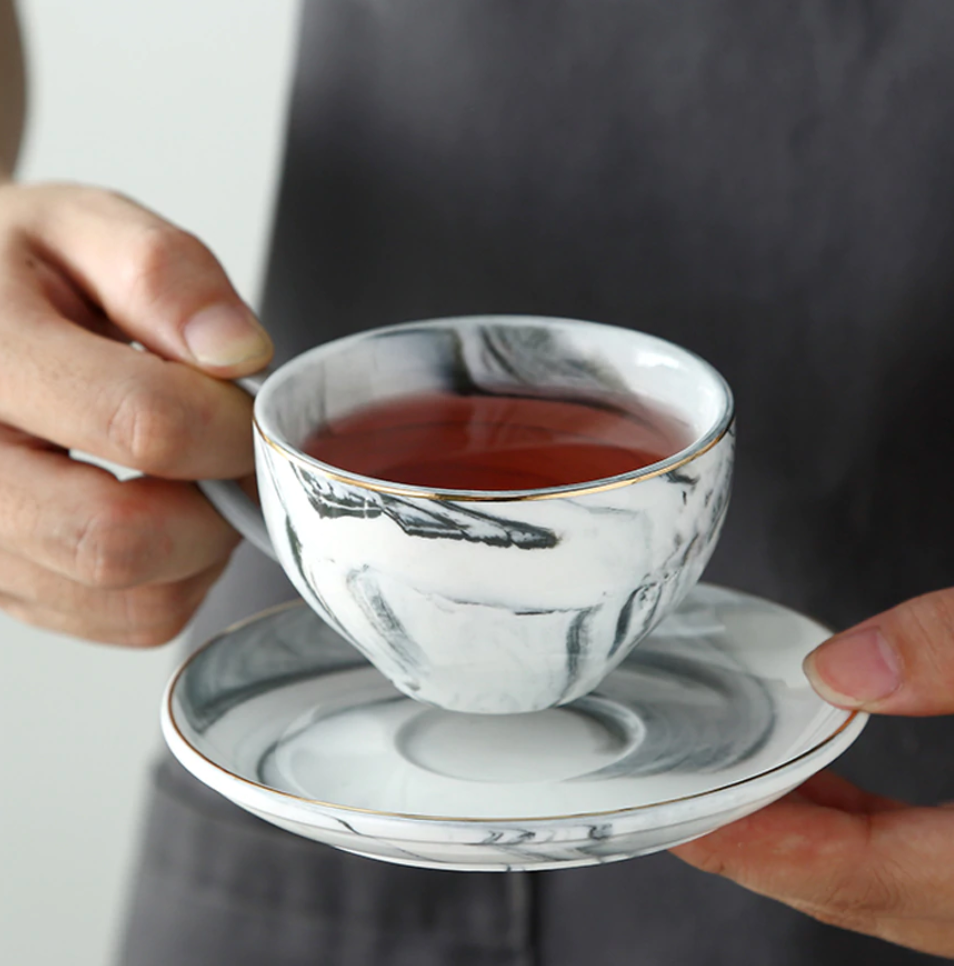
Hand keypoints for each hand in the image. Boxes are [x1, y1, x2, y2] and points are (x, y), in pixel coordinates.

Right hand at [0, 182, 272, 644]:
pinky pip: (125, 622)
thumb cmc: (14, 274)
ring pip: (131, 602)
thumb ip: (164, 274)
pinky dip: (174, 579)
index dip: (229, 425)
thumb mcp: (82, 229)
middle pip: (118, 541)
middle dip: (214, 505)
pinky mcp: (7, 586)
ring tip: (188, 476)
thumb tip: (238, 353)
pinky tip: (158, 511)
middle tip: (229, 456)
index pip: (141, 425)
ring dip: (199, 548)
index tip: (247, 409)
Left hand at [671, 589, 953, 956]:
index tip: (680, 818)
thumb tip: (841, 668)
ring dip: (804, 836)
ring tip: (735, 783)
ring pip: (882, 884)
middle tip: (679, 800)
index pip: (854, 873)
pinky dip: (857, 825)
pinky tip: (825, 781)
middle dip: (758, 846)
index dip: (757, 846)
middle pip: (855, 891)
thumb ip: (949, 654)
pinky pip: (912, 860)